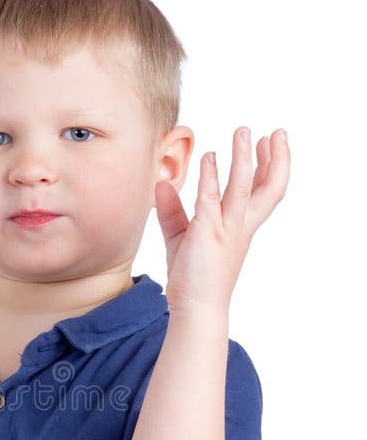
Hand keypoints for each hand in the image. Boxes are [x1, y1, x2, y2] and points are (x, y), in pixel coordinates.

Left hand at [154, 127, 289, 313]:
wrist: (195, 308)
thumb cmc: (191, 277)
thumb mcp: (180, 238)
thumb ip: (173, 210)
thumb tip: (162, 185)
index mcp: (241, 228)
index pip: (264, 193)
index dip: (269, 167)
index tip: (268, 143)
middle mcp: (240, 227)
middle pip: (270, 188)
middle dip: (277, 159)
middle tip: (278, 132)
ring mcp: (226, 231)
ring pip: (243, 187)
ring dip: (244, 157)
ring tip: (244, 131)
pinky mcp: (207, 235)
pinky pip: (211, 200)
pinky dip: (211, 177)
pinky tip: (210, 157)